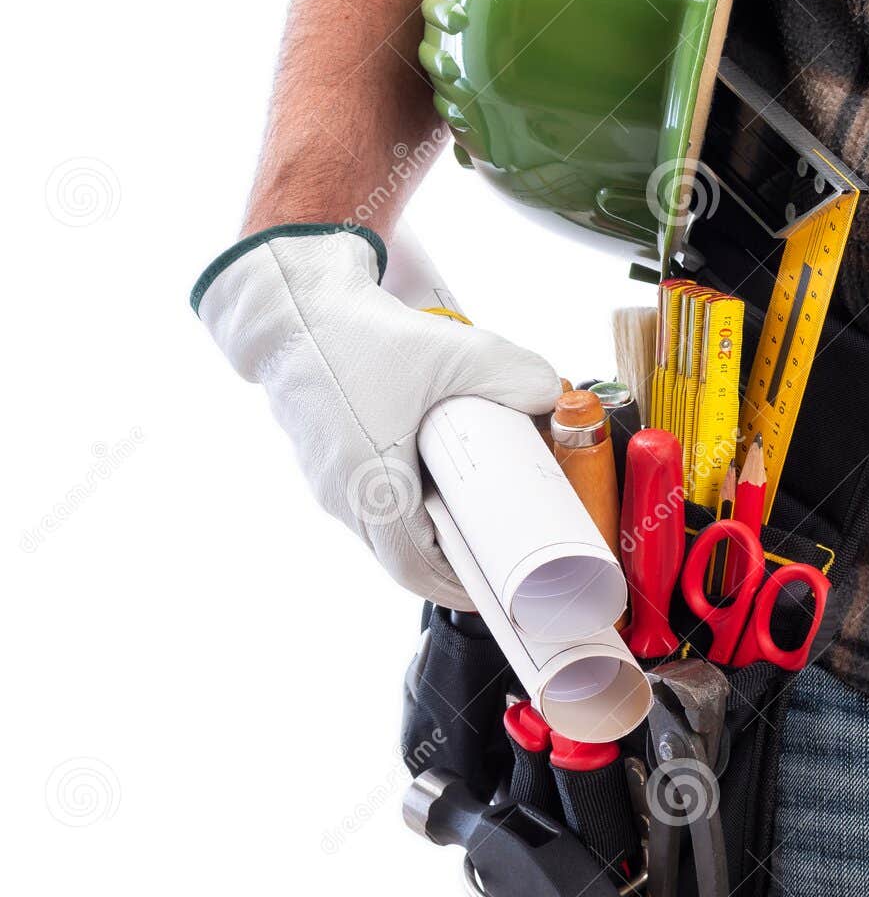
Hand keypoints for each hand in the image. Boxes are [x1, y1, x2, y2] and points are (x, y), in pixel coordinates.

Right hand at [193, 226, 560, 605]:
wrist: (289, 306)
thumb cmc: (355, 335)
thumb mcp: (450, 350)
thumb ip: (511, 373)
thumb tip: (551, 395)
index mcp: (369, 486)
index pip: (415, 569)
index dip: (460, 586)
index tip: (496, 589)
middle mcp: (342, 495)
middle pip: (402, 556)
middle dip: (453, 560)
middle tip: (497, 556)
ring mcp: (327, 480)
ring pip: (384, 529)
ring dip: (429, 530)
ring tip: (474, 517)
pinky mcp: (323, 459)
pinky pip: (368, 501)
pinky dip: (405, 503)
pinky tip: (436, 478)